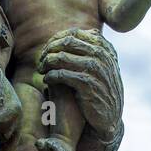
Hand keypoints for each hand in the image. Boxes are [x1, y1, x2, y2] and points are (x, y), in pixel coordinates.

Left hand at [37, 28, 122, 142]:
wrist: (109, 117)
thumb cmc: (100, 89)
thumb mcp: (101, 65)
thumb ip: (90, 48)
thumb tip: (70, 34)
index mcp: (103, 47)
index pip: (73, 34)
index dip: (56, 40)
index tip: (47, 50)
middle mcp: (101, 55)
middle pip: (66, 43)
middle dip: (49, 50)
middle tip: (41, 61)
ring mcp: (95, 70)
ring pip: (62, 57)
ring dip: (47, 63)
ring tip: (41, 70)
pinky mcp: (88, 85)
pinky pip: (62, 74)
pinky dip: (51, 76)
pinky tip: (46, 80)